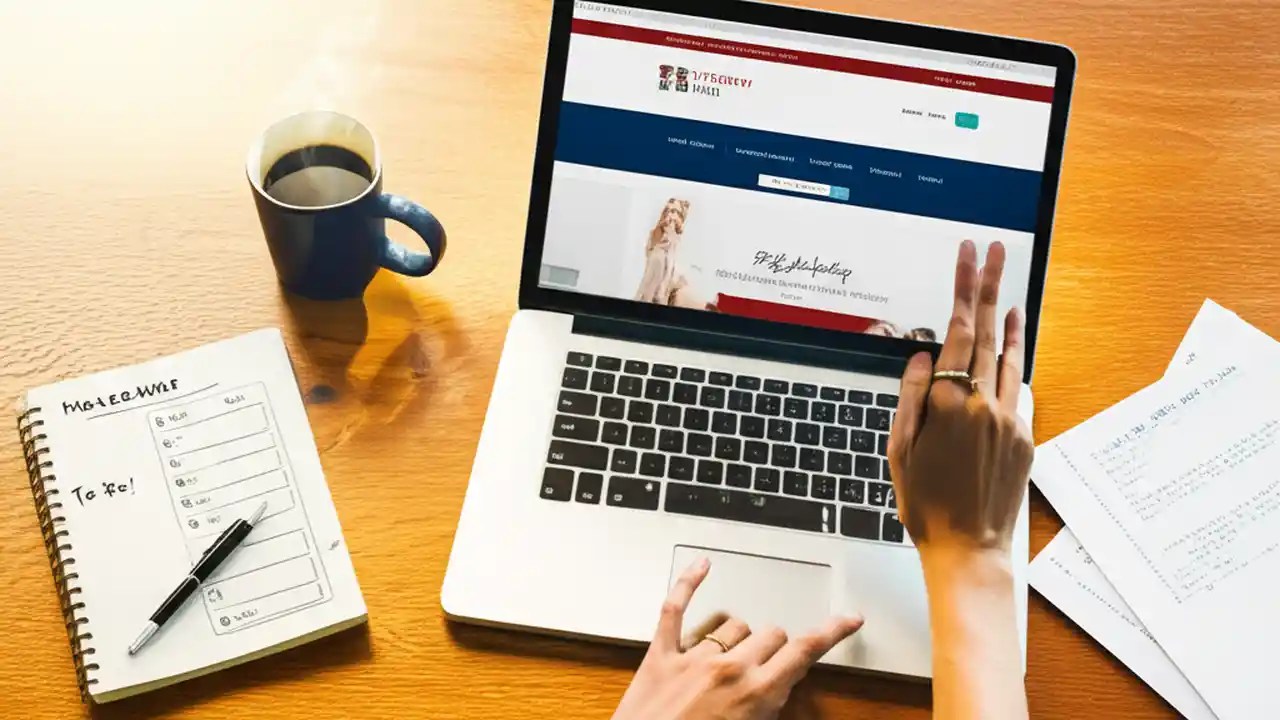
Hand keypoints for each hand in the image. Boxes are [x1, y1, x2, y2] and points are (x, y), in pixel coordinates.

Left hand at [613, 559, 862, 719]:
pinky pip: (675, 608)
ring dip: (740, 637)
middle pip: (773, 633)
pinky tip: (701, 565)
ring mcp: (694, 658)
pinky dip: (687, 583)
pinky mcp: (661, 655)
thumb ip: (770, 707)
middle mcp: (729, 668)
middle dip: (777, 648)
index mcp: (757, 693)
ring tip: (731, 661)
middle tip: (768, 669)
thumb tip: (778, 688)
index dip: (832, 632)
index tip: (849, 619)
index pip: (805, 650)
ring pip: (735, 623)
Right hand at [887, 240, 1033, 553]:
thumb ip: (911, 395)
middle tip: (995, 250)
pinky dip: (1017, 362)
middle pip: (987, 331)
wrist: (969, 548)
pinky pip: (1020, 388)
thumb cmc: (925, 503)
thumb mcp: (899, 448)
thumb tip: (923, 354)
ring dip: (1008, 321)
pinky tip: (1013, 349)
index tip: (969, 255)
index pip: (956, 330)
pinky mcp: (1027, 436)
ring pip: (1011, 356)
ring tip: (1008, 292)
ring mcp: (1010, 419)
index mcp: (946, 403)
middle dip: (990, 285)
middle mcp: (983, 403)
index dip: (964, 288)